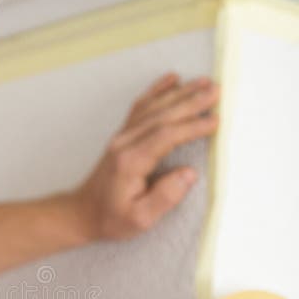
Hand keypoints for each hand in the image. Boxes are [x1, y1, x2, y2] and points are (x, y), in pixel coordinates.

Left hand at [70, 72, 219, 240]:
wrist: (82, 213)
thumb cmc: (111, 219)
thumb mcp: (139, 219)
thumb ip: (164, 197)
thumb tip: (189, 174)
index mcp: (130, 162)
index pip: (165, 136)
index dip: (191, 127)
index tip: (215, 121)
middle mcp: (124, 143)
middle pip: (161, 115)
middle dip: (191, 101)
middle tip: (217, 91)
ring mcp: (122, 136)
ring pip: (153, 107)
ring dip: (180, 93)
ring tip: (205, 82)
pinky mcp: (122, 135)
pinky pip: (140, 106)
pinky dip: (157, 90)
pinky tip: (171, 79)